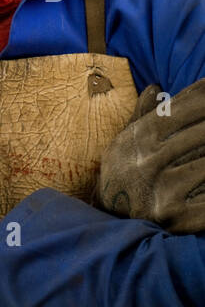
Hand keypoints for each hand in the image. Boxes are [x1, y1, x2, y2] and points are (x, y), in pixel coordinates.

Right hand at [99, 79, 204, 231]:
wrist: (109, 220)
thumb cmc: (123, 173)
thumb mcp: (125, 142)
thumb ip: (142, 114)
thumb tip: (155, 86)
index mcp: (138, 140)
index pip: (175, 112)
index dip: (199, 99)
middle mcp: (149, 162)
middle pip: (197, 135)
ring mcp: (164, 191)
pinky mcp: (178, 218)